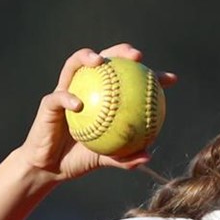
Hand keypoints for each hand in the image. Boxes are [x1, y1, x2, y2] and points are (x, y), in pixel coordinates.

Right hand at [18, 44, 176, 181]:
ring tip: (99, 61)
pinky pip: (58, 97)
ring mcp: (66, 91)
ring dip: (87, 57)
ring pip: (75, 64)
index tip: (170, 80)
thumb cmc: (80, 159)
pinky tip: (78, 104)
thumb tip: (148, 156)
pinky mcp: (49, 103)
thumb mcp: (106, 159)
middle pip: (104, 60)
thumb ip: (125, 158)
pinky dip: (68, 98)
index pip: (129, 80)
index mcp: (104, 98)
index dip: (150, 75)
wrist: (50, 168)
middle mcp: (86, 88)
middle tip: (137, 56)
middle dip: (121, 51)